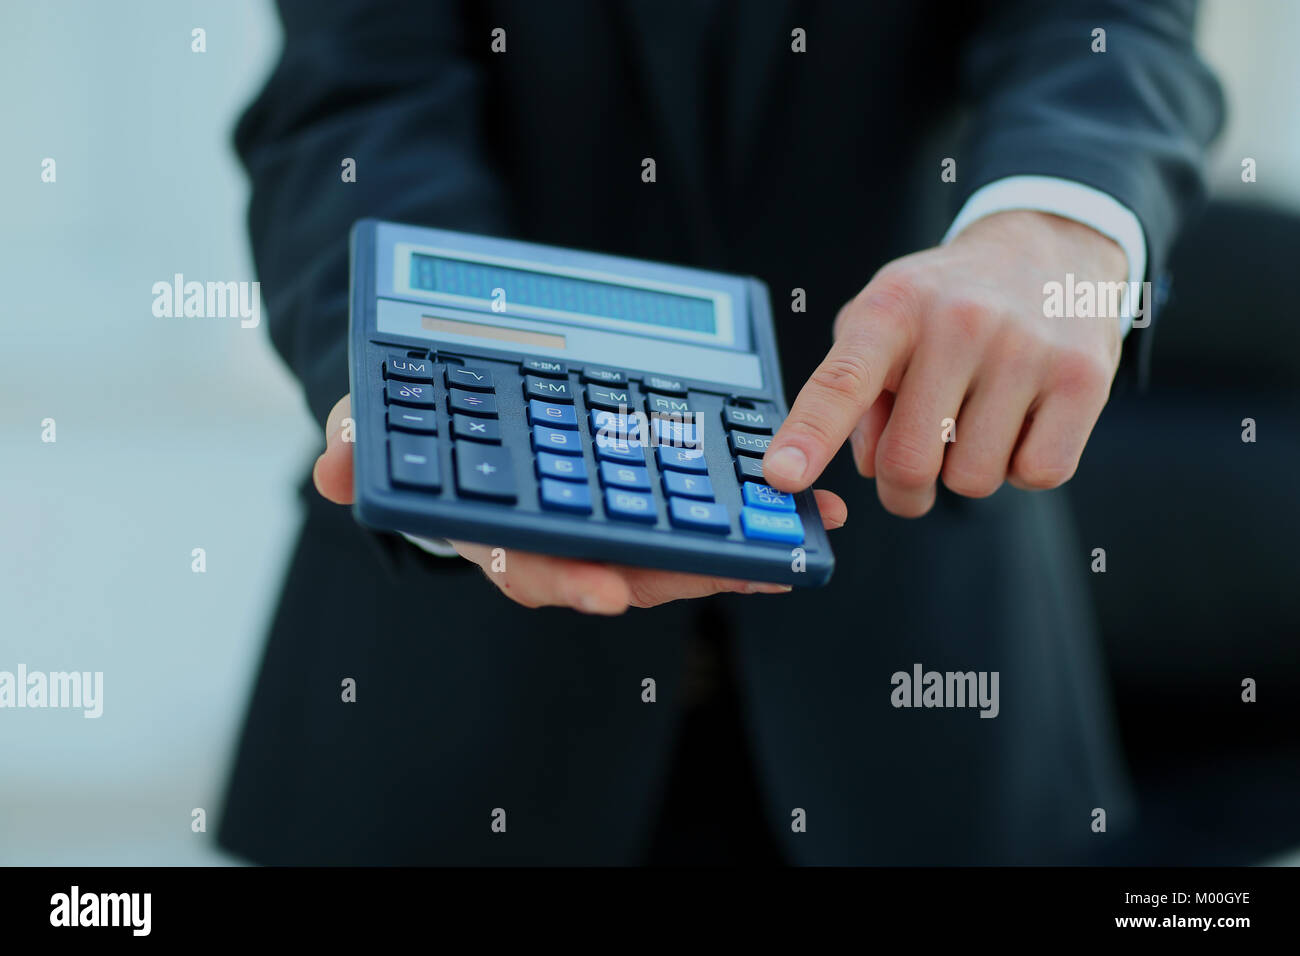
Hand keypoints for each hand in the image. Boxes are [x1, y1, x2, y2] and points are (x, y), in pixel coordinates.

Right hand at [313, 394, 846, 613]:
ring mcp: (602, 521)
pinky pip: (689, 509)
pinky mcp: (636, 495)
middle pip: (624, 568)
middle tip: (745, 568)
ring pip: (671, 548)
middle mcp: (556, 538)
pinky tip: (794, 504)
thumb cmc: (416, 426)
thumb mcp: (376, 425)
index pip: (530, 568)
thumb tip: (331, 466)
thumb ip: (358, 443)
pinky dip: (739, 512)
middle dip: (685, 573)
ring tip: (795, 540)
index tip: (610, 594)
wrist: (452, 404)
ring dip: (733, 549)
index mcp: (497, 530)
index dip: (567, 582)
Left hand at [763, 210, 1127, 515]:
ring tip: (975, 418)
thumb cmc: (948, 301)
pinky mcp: (1084, 378)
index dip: (809, 436)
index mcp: (894, 307)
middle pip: (910, 462)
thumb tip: (866, 465)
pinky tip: (1020, 421)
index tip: (782, 475)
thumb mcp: (881, 319)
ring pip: (974, 479)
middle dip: (903, 488)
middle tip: (912, 469)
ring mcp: (1027, 348)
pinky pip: (1036, 474)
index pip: (842, 382)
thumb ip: (853, 391)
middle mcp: (960, 322)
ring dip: (966, 471)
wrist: (1051, 249)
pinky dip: (1022, 466)